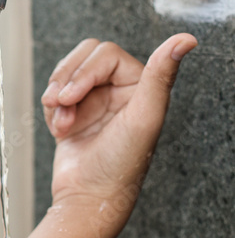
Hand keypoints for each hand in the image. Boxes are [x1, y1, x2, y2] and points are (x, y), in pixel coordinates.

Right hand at [40, 34, 196, 219]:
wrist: (87, 198)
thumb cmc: (120, 166)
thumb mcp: (144, 117)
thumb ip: (161, 75)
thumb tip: (186, 40)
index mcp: (140, 86)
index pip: (105, 53)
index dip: (84, 71)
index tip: (73, 96)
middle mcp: (119, 90)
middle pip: (83, 57)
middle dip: (66, 81)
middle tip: (61, 104)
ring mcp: (94, 101)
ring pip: (65, 74)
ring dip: (56, 97)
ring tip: (63, 124)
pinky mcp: (74, 113)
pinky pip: (54, 94)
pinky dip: (51, 111)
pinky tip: (61, 131)